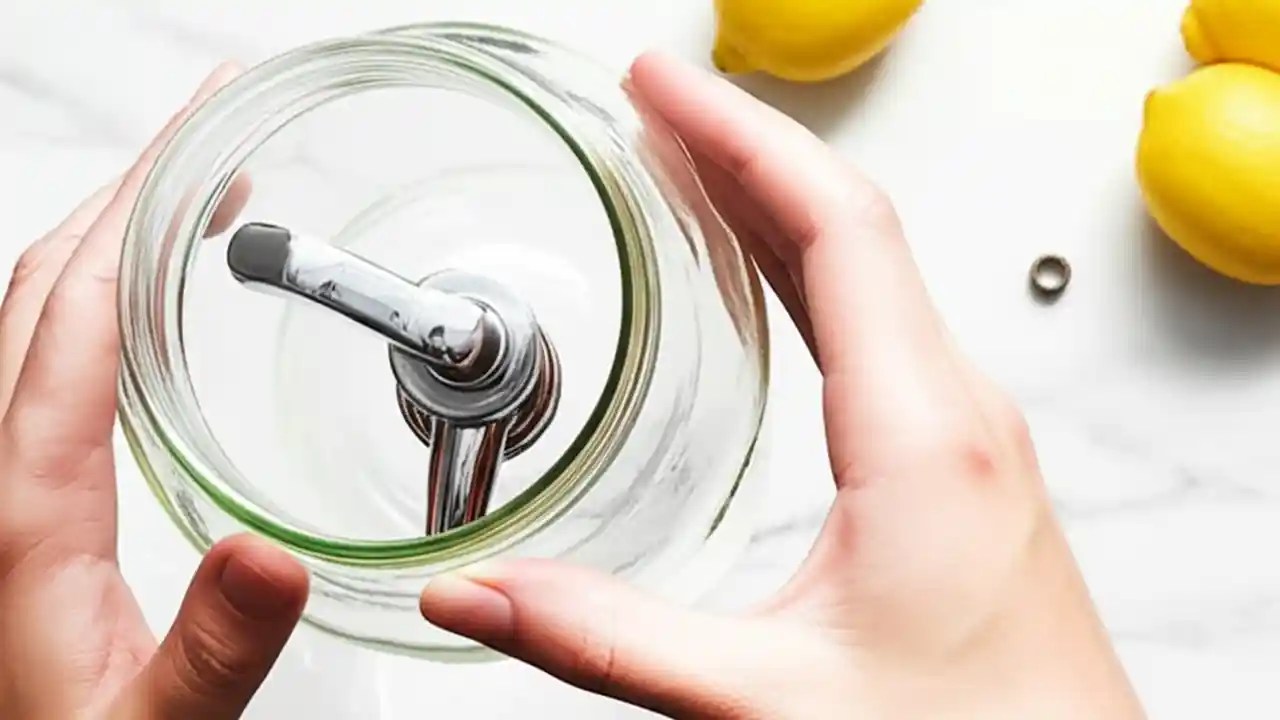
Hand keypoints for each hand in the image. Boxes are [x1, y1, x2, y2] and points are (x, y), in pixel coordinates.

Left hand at [0, 65, 308, 718]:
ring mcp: (4, 485)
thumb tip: (269, 557)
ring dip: (114, 233)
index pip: (74, 317)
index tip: (200, 137)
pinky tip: (159, 308)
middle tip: (213, 126)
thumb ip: (209, 654)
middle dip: (129, 189)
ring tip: (199, 190)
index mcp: (19, 512)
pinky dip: (107, 297)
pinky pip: (51, 362)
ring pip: (37, 315)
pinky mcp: (24, 501)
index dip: (137, 211)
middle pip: (43, 286)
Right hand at [420, 53, 1146, 719]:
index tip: (663, 87)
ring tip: (693, 162)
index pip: (834, 227)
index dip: (739, 139)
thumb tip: (480, 593)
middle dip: (742, 148)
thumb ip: (608, 641)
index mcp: (924, 435)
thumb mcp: (766, 701)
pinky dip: (812, 270)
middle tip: (655, 102)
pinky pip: (882, 324)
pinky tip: (772, 278)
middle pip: (850, 226)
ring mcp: (969, 434)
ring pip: (871, 271)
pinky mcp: (961, 463)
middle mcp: (960, 414)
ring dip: (779, 202)